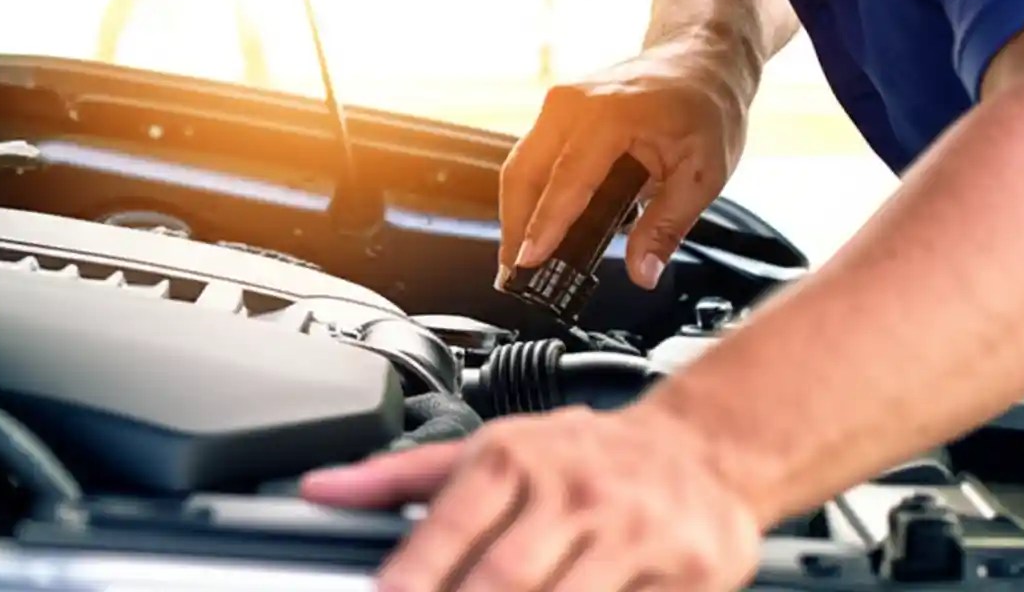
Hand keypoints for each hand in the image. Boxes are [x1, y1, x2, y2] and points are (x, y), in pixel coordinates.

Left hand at [301, 405, 762, 591]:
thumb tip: (320, 490)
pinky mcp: (690, 572)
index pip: (451, 524)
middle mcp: (575, 489)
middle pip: (504, 578)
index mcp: (518, 456)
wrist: (704, 448)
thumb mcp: (494, 445)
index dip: (412, 576)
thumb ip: (403, 476)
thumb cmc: (585, 454)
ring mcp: (634, 533)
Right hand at [498, 38, 750, 290]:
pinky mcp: (555, 111)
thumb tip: (643, 272)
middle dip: (515, 228)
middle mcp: (574, 104)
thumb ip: (667, 226)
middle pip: (525, 174)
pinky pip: (531, 157)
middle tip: (513, 276)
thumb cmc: (705, 109)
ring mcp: (559, 103)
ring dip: (516, 214)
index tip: (527, 262)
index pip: (567, 180)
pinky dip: (529, 195)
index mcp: (612, 115)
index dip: (545, 225)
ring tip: (518, 260)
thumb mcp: (703, 174)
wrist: (701, 60)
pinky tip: (534, 227)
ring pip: (520, 167)